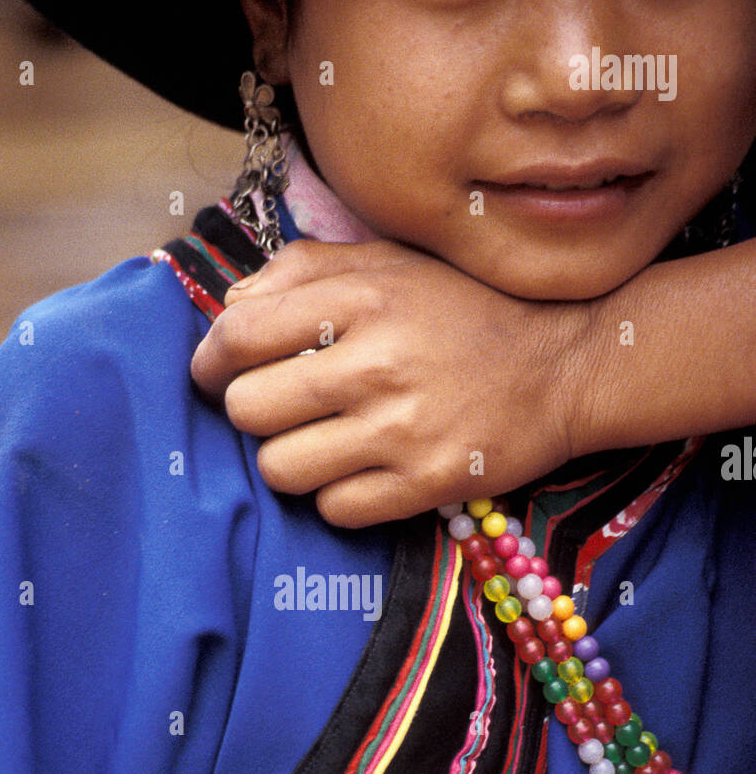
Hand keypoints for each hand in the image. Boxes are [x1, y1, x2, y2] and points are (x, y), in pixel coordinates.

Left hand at [190, 239, 595, 528]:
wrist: (564, 364)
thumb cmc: (462, 311)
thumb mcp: (387, 262)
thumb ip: (302, 270)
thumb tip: (229, 308)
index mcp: (358, 298)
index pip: (236, 337)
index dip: (209, 362)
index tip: (217, 373)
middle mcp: (375, 363)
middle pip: (247, 409)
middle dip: (251, 412)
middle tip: (280, 408)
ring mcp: (400, 430)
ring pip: (280, 468)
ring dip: (290, 459)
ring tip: (323, 442)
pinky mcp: (425, 484)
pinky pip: (333, 510)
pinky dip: (337, 496)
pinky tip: (363, 471)